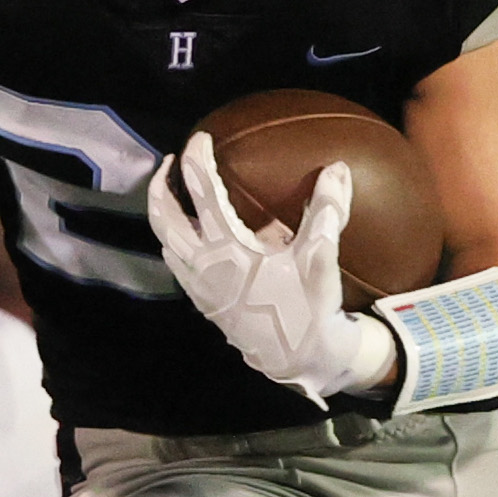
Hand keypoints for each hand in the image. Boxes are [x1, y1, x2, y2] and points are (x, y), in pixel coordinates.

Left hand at [147, 135, 397, 403]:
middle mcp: (202, 266)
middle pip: (164, 218)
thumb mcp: (320, 258)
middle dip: (161, 186)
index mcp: (226, 250)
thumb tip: (337, 168)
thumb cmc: (307, 308)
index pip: (202, 193)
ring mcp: (198, 286)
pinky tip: (195, 237)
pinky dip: (178, 241)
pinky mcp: (203, 302)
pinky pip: (179, 263)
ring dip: (165, 215)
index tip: (198, 137)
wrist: (297, 358)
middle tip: (170, 163)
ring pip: (166, 242)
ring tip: (175, 195)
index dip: (197, 159)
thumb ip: (326, 211)